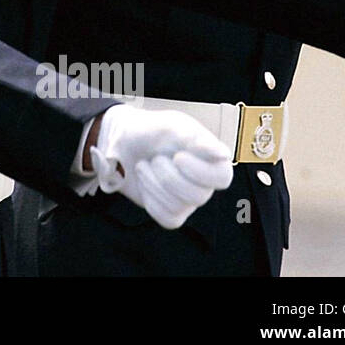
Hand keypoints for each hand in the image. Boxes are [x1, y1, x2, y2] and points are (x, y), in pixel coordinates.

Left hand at [89, 104, 232, 228]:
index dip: (200, 172)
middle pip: (198, 196)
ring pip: (178, 207)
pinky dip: (150, 199)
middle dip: (168, 176)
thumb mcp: (170, 125)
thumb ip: (195, 138)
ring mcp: (188, 200)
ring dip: (153, 184)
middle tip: (155, 159)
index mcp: (211, 159)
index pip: (222, 177)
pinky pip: (167, 219)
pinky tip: (144, 182)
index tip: (178, 157)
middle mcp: (204, 183)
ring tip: (144, 165)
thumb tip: (223, 155)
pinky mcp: (171, 212)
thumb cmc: (150, 130)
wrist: (122, 143)